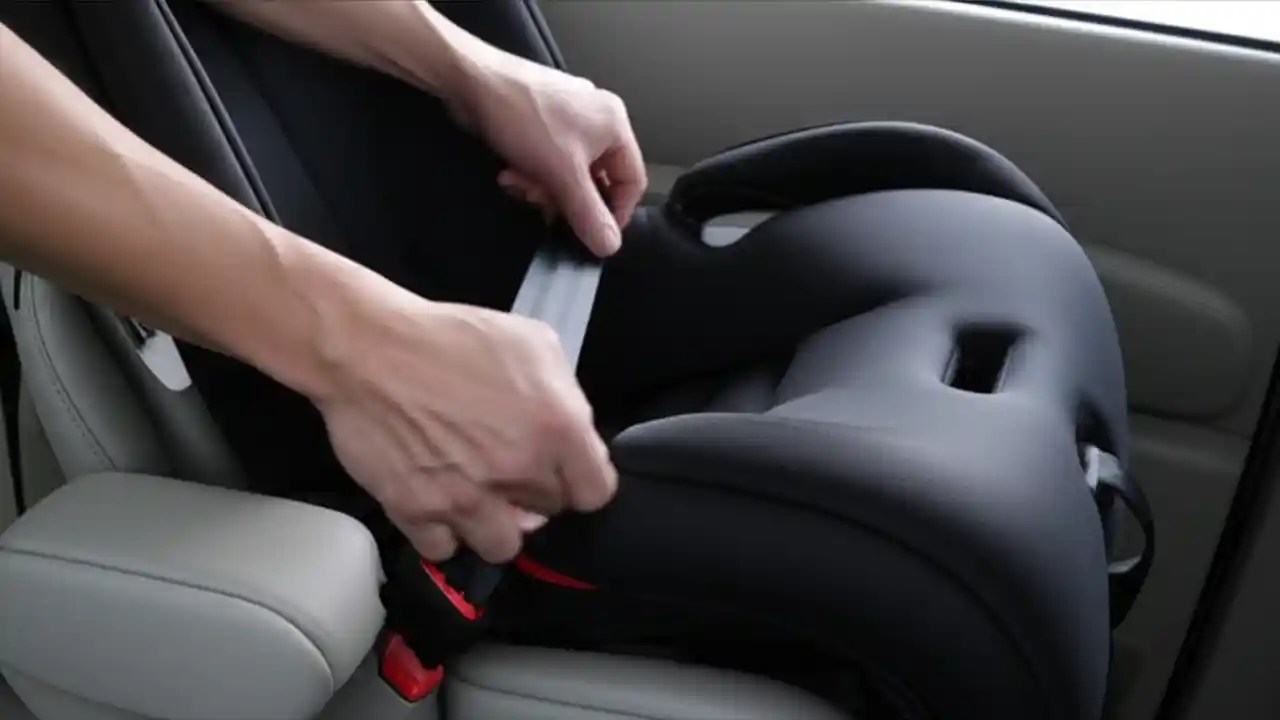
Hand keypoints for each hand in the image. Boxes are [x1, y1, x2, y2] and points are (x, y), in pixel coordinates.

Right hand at [309, 277, 616, 562]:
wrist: (368, 348)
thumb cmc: (451, 336)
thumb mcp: (531, 341)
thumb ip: (564, 392)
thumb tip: (572, 430)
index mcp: (556, 428)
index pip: (596, 492)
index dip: (580, 480)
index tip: (562, 470)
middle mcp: (517, 471)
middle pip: (547, 515)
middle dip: (533, 494)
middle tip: (508, 468)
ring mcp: (466, 498)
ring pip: (501, 547)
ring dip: (493, 525)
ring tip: (477, 495)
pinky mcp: (417, 512)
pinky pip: (445, 549)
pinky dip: (443, 532)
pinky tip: (440, 502)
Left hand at [450, 50, 646, 256]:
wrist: (472, 82)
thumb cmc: (524, 119)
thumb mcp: (561, 174)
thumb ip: (588, 214)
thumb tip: (609, 246)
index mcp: (615, 126)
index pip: (632, 181)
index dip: (615, 213)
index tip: (593, 235)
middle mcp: (598, 119)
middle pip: (596, 180)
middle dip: (565, 197)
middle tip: (541, 202)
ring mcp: (569, 118)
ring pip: (568, 174)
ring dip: (542, 187)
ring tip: (518, 183)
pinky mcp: (543, 121)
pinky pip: (549, 160)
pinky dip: (532, 172)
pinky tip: (509, 171)